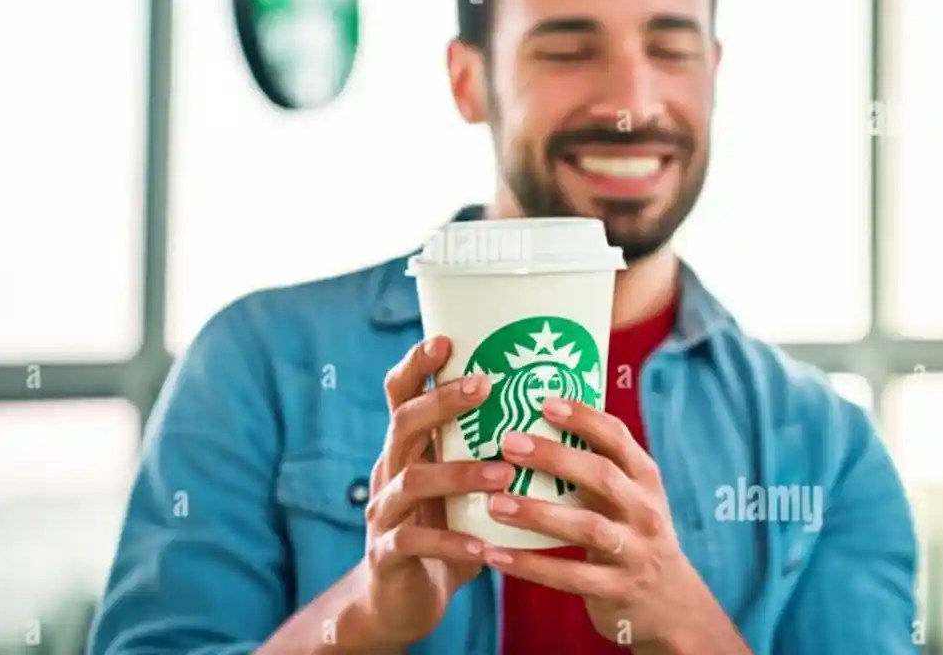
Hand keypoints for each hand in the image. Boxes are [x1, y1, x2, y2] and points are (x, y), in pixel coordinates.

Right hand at [355, 336, 516, 648]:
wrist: (402, 602)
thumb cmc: (447, 533)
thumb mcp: (463, 488)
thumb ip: (490, 453)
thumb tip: (558, 412)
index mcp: (407, 450)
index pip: (401, 395)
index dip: (417, 366)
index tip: (445, 340)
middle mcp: (389, 472)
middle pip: (403, 424)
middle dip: (442, 401)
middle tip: (485, 385)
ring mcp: (384, 514)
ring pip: (411, 480)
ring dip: (458, 472)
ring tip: (504, 472)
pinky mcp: (387, 556)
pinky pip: (413, 542)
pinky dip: (450, 542)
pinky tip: (483, 546)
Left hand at [480, 397, 750, 653]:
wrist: (670, 604)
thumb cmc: (632, 534)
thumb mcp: (628, 496)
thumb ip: (594, 466)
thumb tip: (533, 420)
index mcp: (644, 479)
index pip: (617, 438)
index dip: (583, 417)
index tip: (544, 401)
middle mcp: (644, 510)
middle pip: (601, 476)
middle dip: (554, 457)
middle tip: (508, 444)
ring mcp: (634, 551)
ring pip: (586, 527)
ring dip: (537, 513)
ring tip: (494, 503)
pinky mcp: (617, 589)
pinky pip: (569, 577)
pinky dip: (529, 566)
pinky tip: (493, 555)